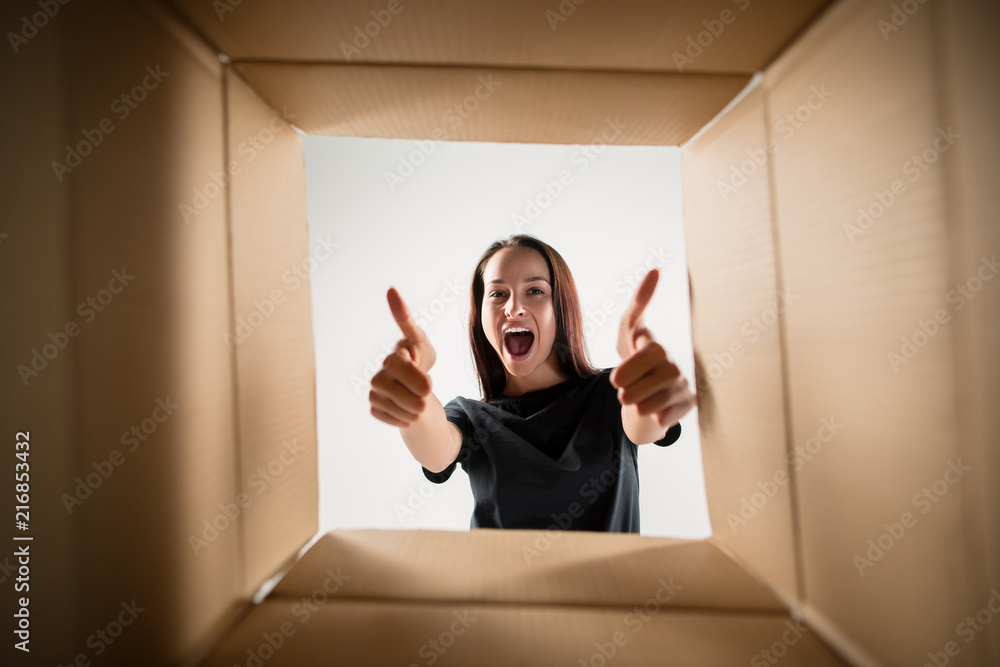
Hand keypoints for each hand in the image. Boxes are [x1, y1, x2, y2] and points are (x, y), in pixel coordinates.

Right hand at [369, 287, 435, 427]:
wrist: (419, 385)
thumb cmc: (419, 356)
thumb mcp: (419, 338)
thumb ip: (404, 318)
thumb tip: (390, 289)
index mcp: (391, 359)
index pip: (399, 368)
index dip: (416, 378)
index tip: (430, 384)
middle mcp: (378, 376)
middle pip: (395, 392)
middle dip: (416, 398)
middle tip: (427, 397)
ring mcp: (375, 393)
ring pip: (394, 408)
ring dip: (413, 410)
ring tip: (420, 404)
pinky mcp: (375, 408)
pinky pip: (391, 419)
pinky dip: (405, 419)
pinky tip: (410, 412)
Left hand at [611, 269, 695, 428]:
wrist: (639, 388)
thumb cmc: (634, 353)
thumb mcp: (629, 328)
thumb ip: (639, 302)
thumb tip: (657, 268)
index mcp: (657, 346)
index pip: (650, 352)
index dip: (632, 366)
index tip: (615, 379)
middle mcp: (674, 364)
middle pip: (658, 378)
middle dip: (633, 388)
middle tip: (620, 392)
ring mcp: (683, 384)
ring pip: (663, 398)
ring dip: (642, 403)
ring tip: (632, 401)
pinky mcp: (687, 403)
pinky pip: (672, 415)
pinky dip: (660, 417)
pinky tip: (653, 415)